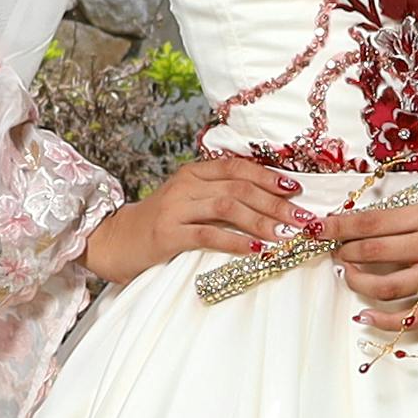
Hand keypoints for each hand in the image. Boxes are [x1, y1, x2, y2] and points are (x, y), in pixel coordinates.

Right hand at [83, 151, 297, 290]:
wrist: (114, 241)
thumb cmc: (159, 224)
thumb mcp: (188, 202)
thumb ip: (219, 198)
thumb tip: (268, 205)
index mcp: (194, 173)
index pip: (237, 167)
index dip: (268, 177)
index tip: (296, 189)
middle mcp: (186, 185)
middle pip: (239, 187)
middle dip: (276, 204)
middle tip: (303, 219)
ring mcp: (175, 208)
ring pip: (227, 207)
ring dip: (262, 221)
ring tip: (286, 235)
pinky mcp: (168, 233)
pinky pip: (208, 234)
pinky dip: (235, 241)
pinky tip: (255, 249)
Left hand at [318, 187, 417, 339]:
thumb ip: (398, 215)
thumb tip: (351, 225)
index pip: (372, 222)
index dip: (340, 227)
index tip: (318, 229)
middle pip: (373, 252)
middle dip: (345, 252)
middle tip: (336, 251)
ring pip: (386, 286)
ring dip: (357, 281)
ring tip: (347, 275)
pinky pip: (411, 319)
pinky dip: (383, 321)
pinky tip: (364, 315)